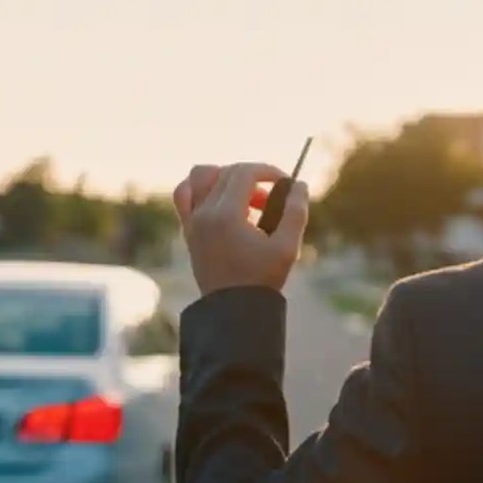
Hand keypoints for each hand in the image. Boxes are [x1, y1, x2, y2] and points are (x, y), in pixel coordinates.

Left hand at [172, 162, 309, 294]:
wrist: (232, 310)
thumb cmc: (262, 281)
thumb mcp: (287, 247)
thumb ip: (295, 212)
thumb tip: (298, 184)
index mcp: (226, 215)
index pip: (245, 172)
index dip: (268, 171)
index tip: (284, 183)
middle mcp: (204, 213)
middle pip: (227, 172)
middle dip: (253, 178)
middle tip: (270, 201)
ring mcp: (192, 221)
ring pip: (201, 176)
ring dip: (224, 177)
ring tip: (243, 199)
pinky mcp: (188, 230)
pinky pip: (184, 195)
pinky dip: (200, 188)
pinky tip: (220, 202)